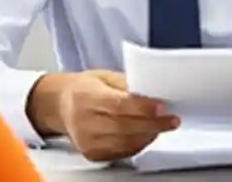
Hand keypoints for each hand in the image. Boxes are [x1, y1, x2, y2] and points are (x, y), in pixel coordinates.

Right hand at [30, 70, 179, 161]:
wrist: (60, 106)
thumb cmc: (84, 89)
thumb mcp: (104, 77)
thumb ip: (126, 85)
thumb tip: (152, 94)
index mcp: (85, 96)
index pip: (117, 105)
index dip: (142, 108)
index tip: (161, 107)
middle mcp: (83, 121)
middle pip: (124, 126)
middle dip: (152, 123)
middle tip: (171, 119)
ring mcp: (86, 141)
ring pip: (124, 142)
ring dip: (148, 135)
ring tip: (163, 126)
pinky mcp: (92, 154)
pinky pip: (121, 153)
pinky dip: (138, 144)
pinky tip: (148, 135)